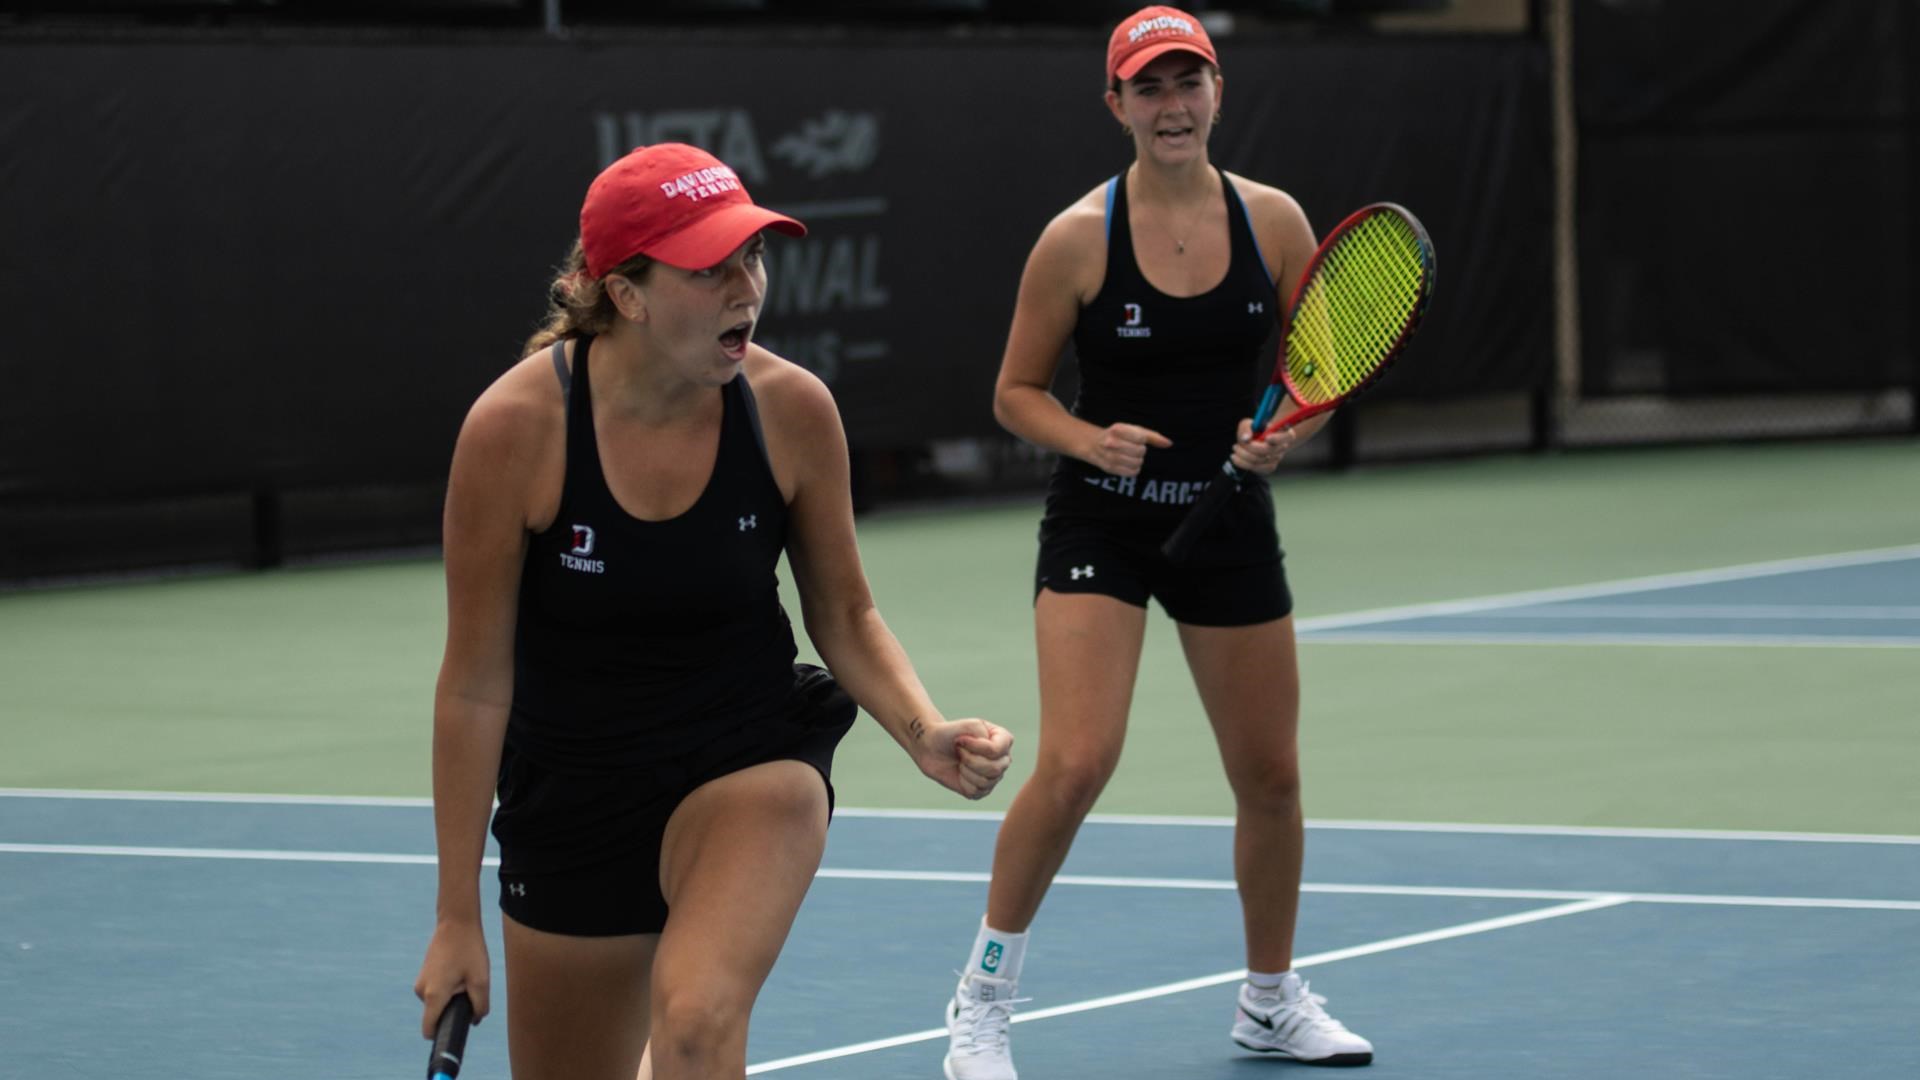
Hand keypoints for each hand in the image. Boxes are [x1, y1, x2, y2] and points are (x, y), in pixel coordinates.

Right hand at [414, 918, 490, 1038]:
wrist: (456, 922)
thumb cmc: (469, 950)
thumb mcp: (481, 980)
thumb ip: (480, 1006)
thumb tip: (474, 1020)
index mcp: (434, 995)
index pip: (429, 1029)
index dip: (442, 1036)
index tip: (455, 1033)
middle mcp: (421, 991)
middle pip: (438, 1015)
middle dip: (453, 1009)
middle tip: (469, 990)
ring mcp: (420, 982)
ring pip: (438, 1002)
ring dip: (452, 996)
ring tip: (465, 976)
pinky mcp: (423, 975)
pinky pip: (437, 992)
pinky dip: (448, 988)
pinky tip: (459, 971)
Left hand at [914, 717, 1013, 799]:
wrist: (932, 748)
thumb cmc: (950, 734)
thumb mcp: (965, 725)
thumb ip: (980, 731)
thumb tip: (987, 754)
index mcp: (1003, 739)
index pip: (996, 750)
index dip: (975, 747)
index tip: (960, 739)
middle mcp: (1003, 758)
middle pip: (994, 768)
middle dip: (970, 760)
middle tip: (959, 751)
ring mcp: (994, 776)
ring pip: (985, 781)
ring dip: (966, 769)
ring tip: (960, 760)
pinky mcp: (982, 790)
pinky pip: (976, 791)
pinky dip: (963, 781)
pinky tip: (960, 772)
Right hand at [1088, 422, 1171, 477]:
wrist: (1094, 444)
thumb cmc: (1119, 436)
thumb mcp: (1134, 430)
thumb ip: (1153, 436)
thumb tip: (1169, 444)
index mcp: (1117, 429)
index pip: (1141, 438)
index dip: (1142, 440)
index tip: (1136, 439)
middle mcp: (1111, 442)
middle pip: (1140, 452)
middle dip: (1140, 451)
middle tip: (1133, 448)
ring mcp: (1109, 456)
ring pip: (1137, 463)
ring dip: (1138, 460)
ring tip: (1130, 456)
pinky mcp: (1110, 468)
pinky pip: (1132, 472)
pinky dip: (1134, 469)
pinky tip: (1128, 463)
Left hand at [1230, 417, 1297, 474]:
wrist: (1255, 441)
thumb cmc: (1253, 430)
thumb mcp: (1248, 424)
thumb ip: (1246, 428)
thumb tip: (1246, 438)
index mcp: (1283, 433)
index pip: (1287, 437)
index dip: (1278, 438)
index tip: (1267, 437)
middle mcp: (1283, 447)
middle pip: (1268, 450)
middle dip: (1249, 448)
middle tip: (1237, 444)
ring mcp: (1277, 459)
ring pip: (1259, 460)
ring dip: (1243, 455)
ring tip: (1235, 448)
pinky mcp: (1269, 468)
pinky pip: (1256, 468)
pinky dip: (1243, 463)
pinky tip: (1236, 458)